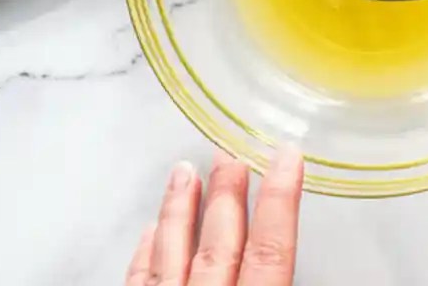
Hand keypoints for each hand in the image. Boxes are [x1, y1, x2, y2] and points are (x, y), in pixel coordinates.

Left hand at [126, 146, 303, 285]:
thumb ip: (279, 283)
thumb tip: (287, 264)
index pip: (270, 250)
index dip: (280, 200)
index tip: (287, 158)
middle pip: (219, 243)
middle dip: (227, 192)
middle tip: (231, 153)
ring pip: (172, 252)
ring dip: (180, 208)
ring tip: (185, 171)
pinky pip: (139, 280)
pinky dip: (145, 252)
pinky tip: (150, 230)